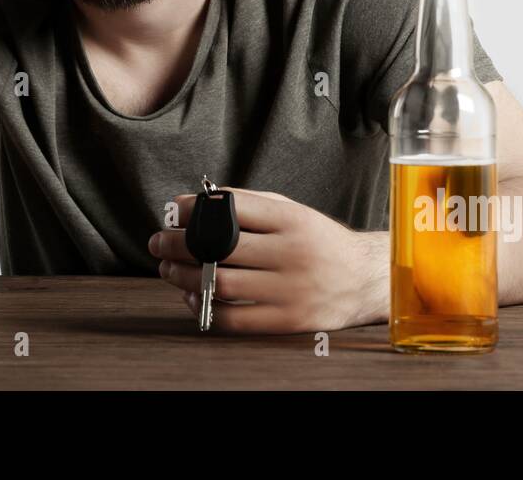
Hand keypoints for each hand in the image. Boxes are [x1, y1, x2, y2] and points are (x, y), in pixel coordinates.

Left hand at [148, 187, 387, 333]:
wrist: (364, 280)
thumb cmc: (320, 241)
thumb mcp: (293, 212)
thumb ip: (250, 204)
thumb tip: (197, 202)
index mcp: (292, 220)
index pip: (232, 208)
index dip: (194, 208)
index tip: (174, 210)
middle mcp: (292, 253)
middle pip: (219, 247)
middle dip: (178, 243)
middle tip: (158, 241)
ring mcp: (290, 290)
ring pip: (220, 283)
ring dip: (184, 275)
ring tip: (169, 267)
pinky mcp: (287, 321)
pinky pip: (233, 319)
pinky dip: (204, 308)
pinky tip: (192, 297)